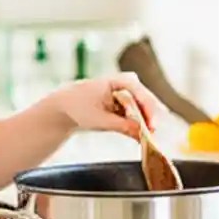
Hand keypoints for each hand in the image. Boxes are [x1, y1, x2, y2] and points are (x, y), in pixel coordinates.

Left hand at [43, 72, 165, 139]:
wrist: (67, 106)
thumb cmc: (80, 107)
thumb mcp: (101, 120)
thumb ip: (123, 126)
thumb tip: (142, 134)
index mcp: (119, 80)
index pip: (140, 93)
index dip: (148, 111)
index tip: (152, 127)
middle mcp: (127, 83)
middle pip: (145, 100)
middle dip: (148, 119)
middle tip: (151, 136)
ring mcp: (128, 92)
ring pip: (143, 108)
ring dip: (144, 123)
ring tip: (145, 138)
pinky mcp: (127, 102)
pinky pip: (138, 113)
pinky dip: (138, 124)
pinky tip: (138, 135)